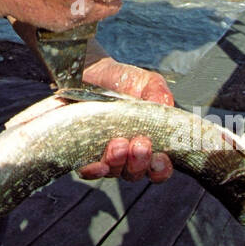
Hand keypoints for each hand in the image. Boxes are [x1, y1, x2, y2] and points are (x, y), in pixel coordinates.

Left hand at [78, 57, 173, 181]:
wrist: (89, 73)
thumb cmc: (122, 82)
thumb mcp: (145, 82)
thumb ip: (158, 92)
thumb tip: (165, 104)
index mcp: (147, 143)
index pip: (158, 168)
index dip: (161, 169)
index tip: (160, 157)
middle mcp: (125, 156)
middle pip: (134, 172)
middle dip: (139, 162)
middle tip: (140, 144)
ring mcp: (102, 155)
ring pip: (112, 171)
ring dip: (117, 162)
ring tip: (119, 144)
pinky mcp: (79, 151)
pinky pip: (85, 170)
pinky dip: (93, 170)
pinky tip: (98, 164)